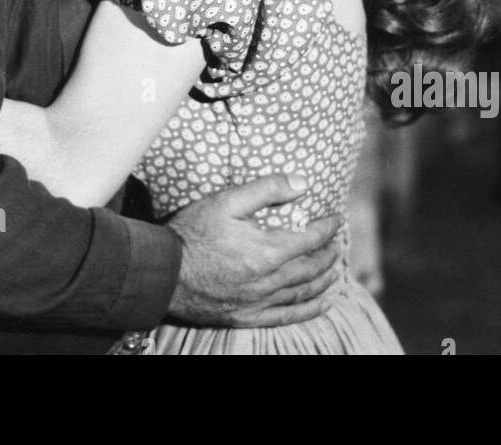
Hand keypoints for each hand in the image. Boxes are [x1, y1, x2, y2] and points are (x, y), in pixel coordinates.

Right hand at [164, 174, 341, 327]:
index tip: (336, 219)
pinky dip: (311, 309)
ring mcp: (260, 302)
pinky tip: (323, 303)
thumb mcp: (227, 201)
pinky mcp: (248, 317)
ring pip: (305, 292)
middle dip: (330, 253)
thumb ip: (267, 189)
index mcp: (268, 251)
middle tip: (337, 243)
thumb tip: (303, 183)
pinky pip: (289, 316)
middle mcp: (270, 280)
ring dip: (325, 279)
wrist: (163, 272)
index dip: (327, 228)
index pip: (311, 239)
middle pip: (313, 268)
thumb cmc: (192, 233)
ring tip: (336, 269)